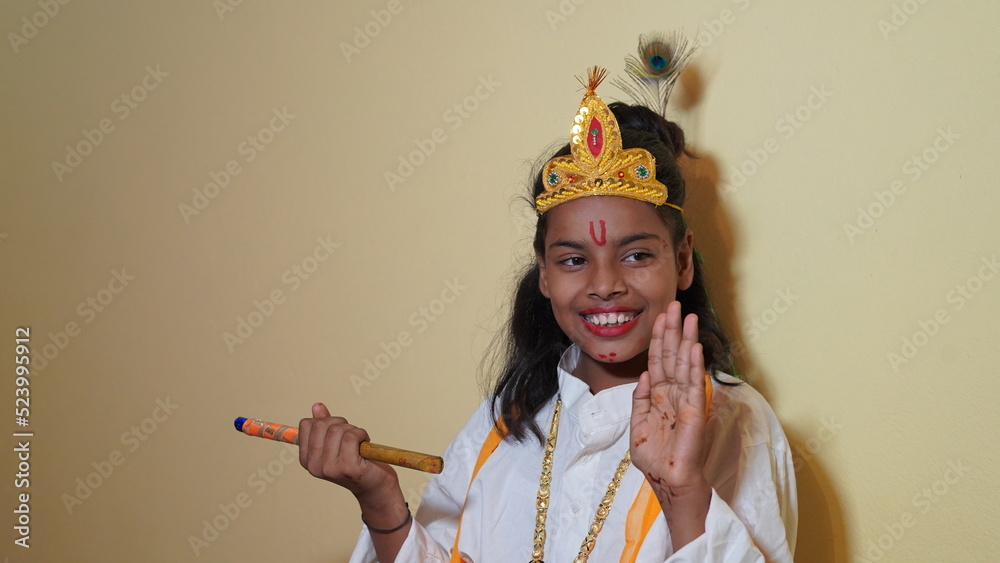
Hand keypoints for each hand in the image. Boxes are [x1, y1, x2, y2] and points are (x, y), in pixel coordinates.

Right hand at [298, 402, 398, 504]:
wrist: (375, 485)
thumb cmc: (356, 461)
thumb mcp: (337, 442)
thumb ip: (325, 426)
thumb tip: (317, 406)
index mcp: (307, 459)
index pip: (306, 425)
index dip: (326, 421)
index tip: (338, 431)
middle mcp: (314, 466)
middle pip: (321, 425)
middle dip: (340, 423)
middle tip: (351, 435)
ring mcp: (329, 468)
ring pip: (337, 429)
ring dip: (353, 429)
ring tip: (359, 442)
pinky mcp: (347, 467)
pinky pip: (351, 436)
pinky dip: (361, 433)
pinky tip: (365, 443)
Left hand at [630, 301, 708, 495]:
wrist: (668, 480)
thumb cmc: (654, 458)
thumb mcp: (638, 426)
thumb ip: (639, 400)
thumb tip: (643, 375)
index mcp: (657, 396)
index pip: (658, 361)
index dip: (659, 339)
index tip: (660, 316)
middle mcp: (673, 394)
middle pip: (672, 356)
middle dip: (672, 330)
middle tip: (674, 305)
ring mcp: (685, 400)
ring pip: (684, 364)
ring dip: (686, 340)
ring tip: (687, 317)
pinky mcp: (695, 411)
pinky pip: (694, 384)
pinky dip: (694, 365)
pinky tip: (694, 347)